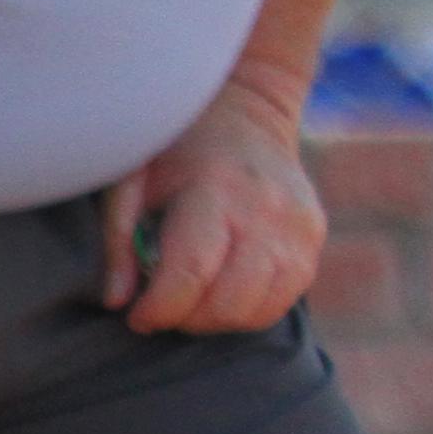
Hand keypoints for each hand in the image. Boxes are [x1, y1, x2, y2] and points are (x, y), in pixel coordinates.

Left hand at [102, 73, 322, 335]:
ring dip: (219, 320)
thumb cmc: (176, 152)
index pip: (192, 271)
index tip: (138, 317)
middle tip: (165, 307)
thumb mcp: (132, 182)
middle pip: (229, 300)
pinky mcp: (314, 237)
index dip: (160, 308)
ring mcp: (297, 224)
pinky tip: (225, 293)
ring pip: (260, 308)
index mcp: (214, 188)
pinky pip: (284, 298)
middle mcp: (265, 208)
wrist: (247, 114)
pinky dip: (251, 309)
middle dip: (187, 319)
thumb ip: (120, 241)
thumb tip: (119, 301)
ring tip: (194, 301)